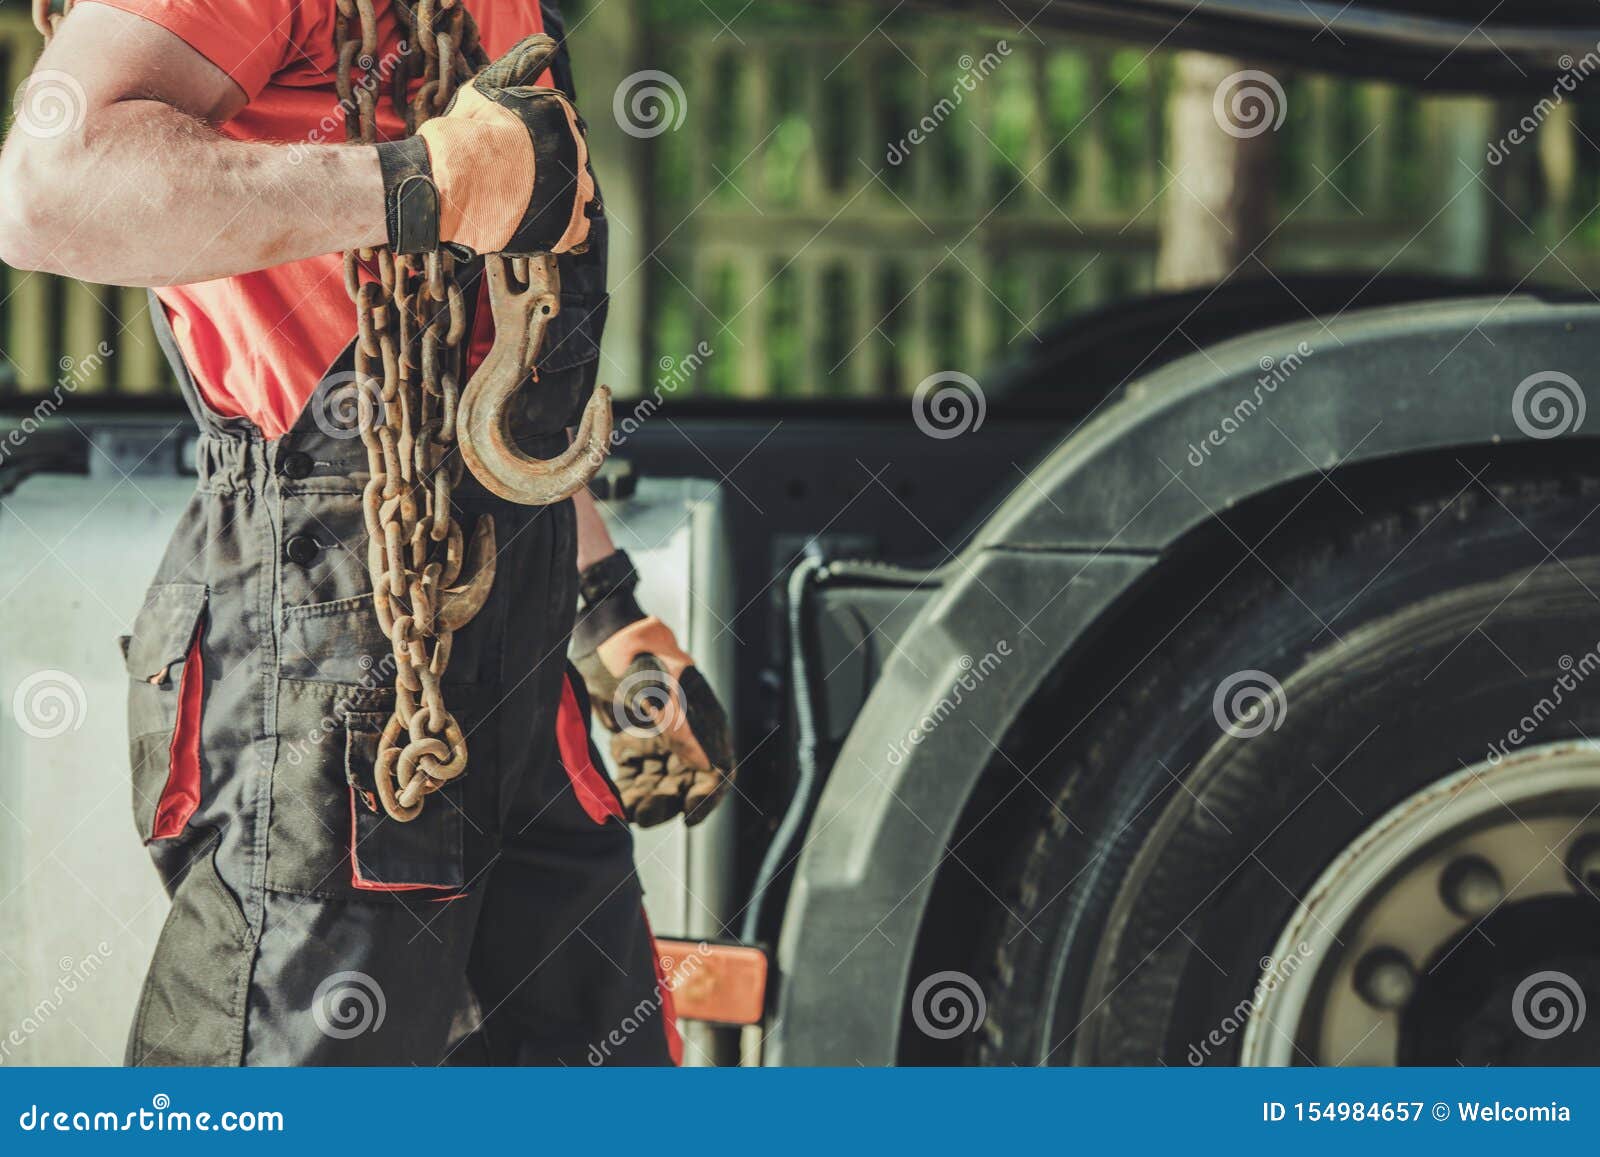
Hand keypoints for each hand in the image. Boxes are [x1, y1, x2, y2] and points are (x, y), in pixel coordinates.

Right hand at [376, 34, 597, 255]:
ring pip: (579, 194)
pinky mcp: (568, 226)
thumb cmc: (464, 136)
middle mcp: (575, 149)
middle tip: (518, 179)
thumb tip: (542, 47)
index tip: (521, 153)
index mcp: (560, 114)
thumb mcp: (486, 88)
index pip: (565, 129)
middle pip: (572, 162)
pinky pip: (579, 229)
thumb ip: (516, 69)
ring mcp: (575, 189)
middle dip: (551, 170)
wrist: (454, 180)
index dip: (542, 143)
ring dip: (559, 198)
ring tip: (527, 202)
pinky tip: (540, 223)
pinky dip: (563, 228)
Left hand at [572, 551, 734, 826]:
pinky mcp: (634, 743)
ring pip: (661, 782)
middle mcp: (686, 734)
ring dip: (648, 799)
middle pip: (687, 782)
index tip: (690, 817)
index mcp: (704, 722)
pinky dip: (629, 789)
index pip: (718, 770)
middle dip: (670, 802)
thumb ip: (685, 728)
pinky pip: (637, 775)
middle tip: (646, 814)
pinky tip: (618, 799)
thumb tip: (710, 768)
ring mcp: (660, 739)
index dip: (709, 798)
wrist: (606, 639)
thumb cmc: (640, 659)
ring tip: (629, 811)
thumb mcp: (663, 691)